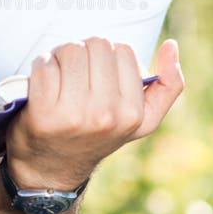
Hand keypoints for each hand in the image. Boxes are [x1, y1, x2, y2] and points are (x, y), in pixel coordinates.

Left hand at [6, 38, 183, 187]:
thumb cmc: (97, 135)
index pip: (123, 49)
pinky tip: (42, 81)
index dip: (108, 55)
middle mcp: (106, 115)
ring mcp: (74, 114)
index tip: (98, 72)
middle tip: (76, 72)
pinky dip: (41, 65)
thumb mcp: (141, 119)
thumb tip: (171, 46)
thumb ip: (166, 86)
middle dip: (85, 50)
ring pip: (71, 49)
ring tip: (60, 74)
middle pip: (97, 44)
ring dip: (61, 55)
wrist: (52, 169)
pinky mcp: (43, 111)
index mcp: (133, 113)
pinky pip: (45, 63)